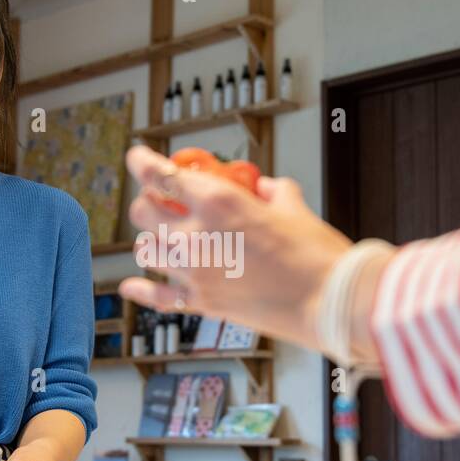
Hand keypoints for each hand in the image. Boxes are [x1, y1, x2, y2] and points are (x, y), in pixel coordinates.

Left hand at [120, 144, 353, 349]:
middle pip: (143, 212)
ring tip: (161, 240)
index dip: (141, 162)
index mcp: (218, 201)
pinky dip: (140, 291)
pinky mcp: (202, 303)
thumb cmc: (315, 254)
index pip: (161, 174)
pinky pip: (156, 298)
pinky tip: (131, 286)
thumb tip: (261, 188)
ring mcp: (195, 272)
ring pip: (145, 251)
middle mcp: (196, 235)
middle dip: (148, 202)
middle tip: (159, 202)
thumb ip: (270, 191)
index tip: (137, 157)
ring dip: (150, 241)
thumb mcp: (292, 205)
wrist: (328, 300)